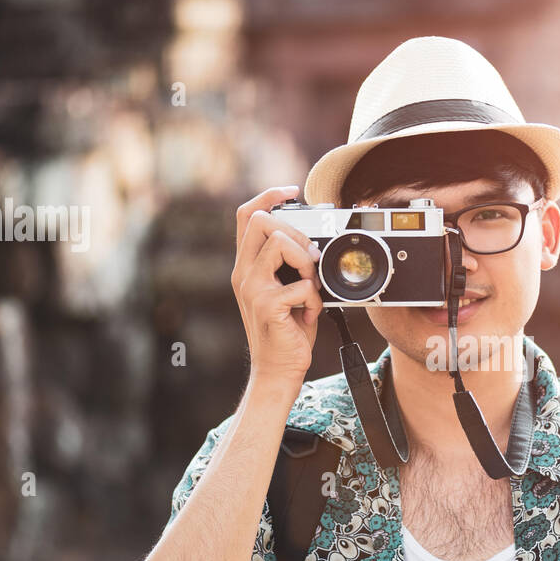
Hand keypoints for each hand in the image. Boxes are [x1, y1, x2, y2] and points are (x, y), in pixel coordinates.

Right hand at [232, 185, 323, 389]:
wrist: (277, 369)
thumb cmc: (285, 330)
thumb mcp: (284, 291)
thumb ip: (288, 266)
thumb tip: (312, 243)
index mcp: (246, 266)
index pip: (246, 216)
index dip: (268, 195)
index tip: (291, 191)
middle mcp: (244, 273)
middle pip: (261, 221)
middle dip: (295, 232)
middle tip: (310, 259)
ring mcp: (253, 289)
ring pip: (280, 244)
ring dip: (306, 263)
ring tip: (311, 287)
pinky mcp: (268, 306)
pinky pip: (301, 285)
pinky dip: (315, 300)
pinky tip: (310, 316)